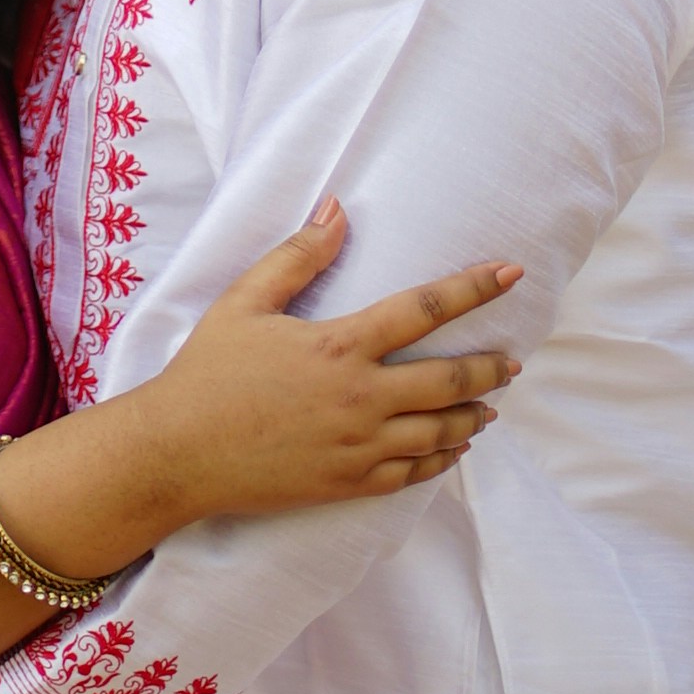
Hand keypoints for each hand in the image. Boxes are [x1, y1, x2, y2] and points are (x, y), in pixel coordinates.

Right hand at [128, 208, 522, 525]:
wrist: (179, 453)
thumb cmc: (208, 372)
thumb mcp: (245, 302)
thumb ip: (297, 255)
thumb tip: (338, 209)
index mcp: (339, 346)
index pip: (423, 309)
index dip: (473, 288)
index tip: (510, 274)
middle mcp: (360, 398)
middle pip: (448, 380)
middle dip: (489, 368)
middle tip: (514, 361)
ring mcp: (358, 446)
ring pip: (438, 431)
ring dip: (472, 415)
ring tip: (492, 405)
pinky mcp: (348, 483)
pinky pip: (411, 473)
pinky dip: (440, 459)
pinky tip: (452, 449)